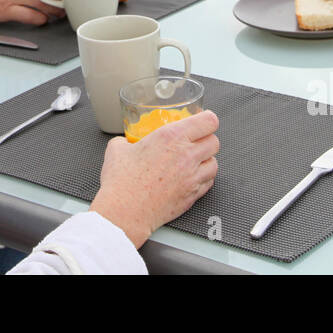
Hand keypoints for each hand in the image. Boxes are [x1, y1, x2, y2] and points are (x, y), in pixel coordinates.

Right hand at [88, 110, 219, 249]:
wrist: (124, 212)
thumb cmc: (121, 183)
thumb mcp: (117, 149)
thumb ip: (126, 141)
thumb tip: (126, 142)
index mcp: (171, 137)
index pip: (208, 121)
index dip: (207, 119)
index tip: (203, 120)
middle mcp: (186, 156)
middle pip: (215, 141)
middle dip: (206, 139)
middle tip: (196, 141)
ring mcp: (192, 177)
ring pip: (215, 163)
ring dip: (206, 160)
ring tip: (194, 161)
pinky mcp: (192, 196)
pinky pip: (208, 183)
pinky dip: (203, 179)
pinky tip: (190, 178)